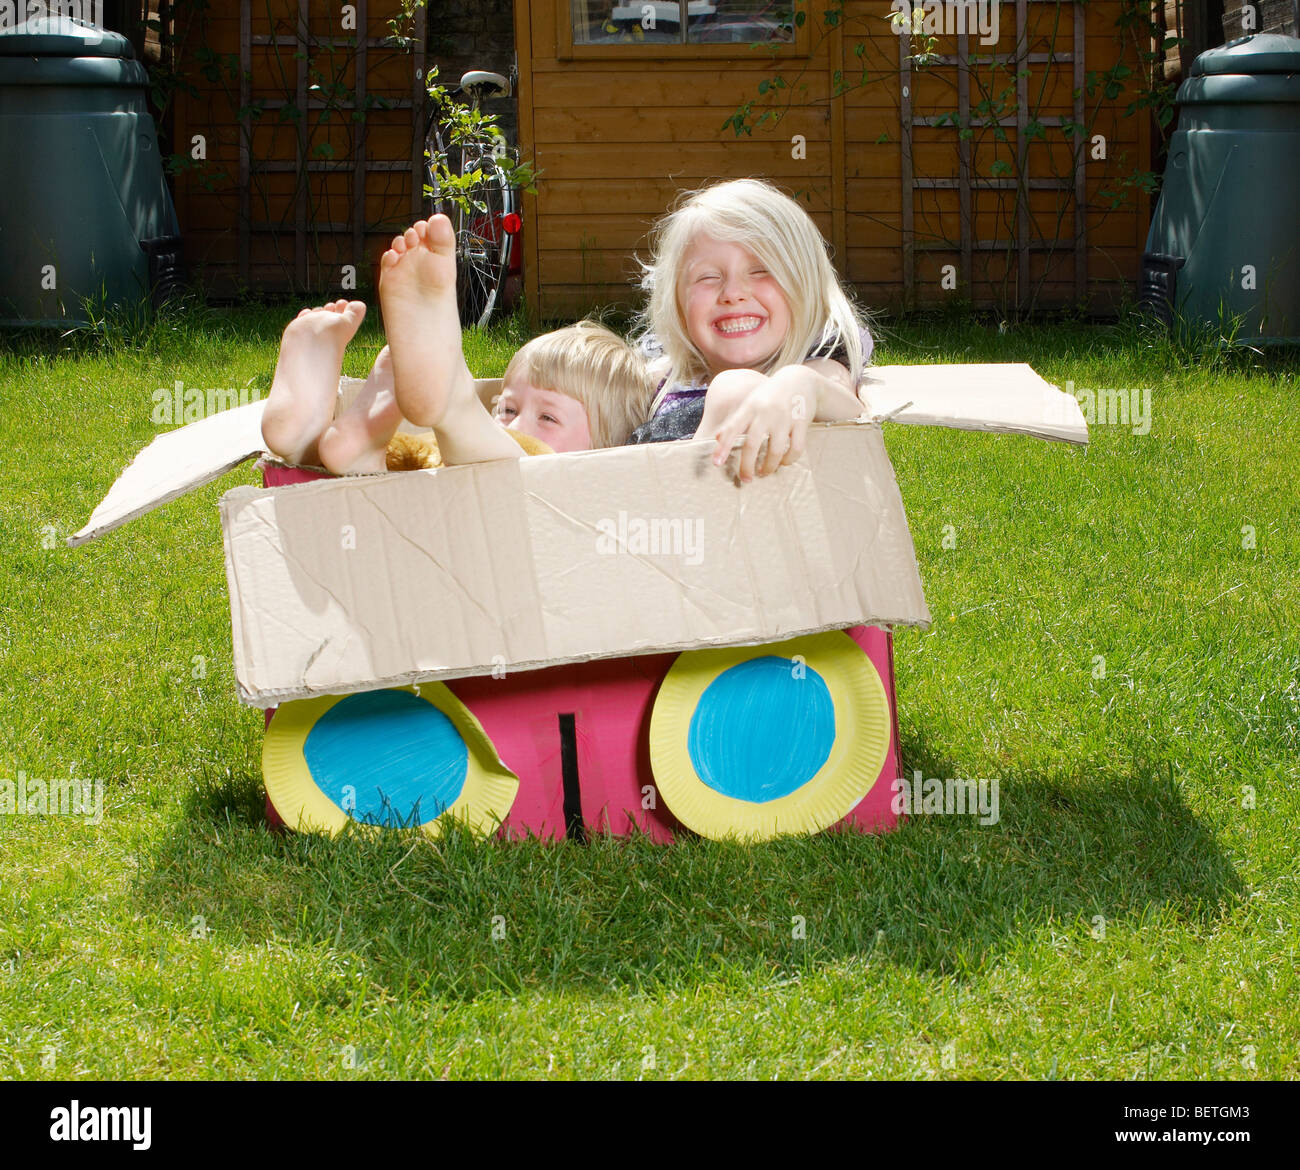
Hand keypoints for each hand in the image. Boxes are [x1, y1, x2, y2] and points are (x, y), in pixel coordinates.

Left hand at [709, 367, 814, 481]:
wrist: (800, 380)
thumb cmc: (769, 395)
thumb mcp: (751, 402)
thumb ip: (736, 420)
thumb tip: (717, 438)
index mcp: (750, 406)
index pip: (733, 428)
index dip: (723, 446)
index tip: (716, 463)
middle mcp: (766, 412)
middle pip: (752, 444)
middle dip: (747, 466)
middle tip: (745, 479)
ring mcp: (785, 417)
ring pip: (775, 451)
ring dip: (768, 467)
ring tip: (763, 473)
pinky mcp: (802, 423)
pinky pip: (796, 449)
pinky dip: (788, 460)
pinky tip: (783, 463)